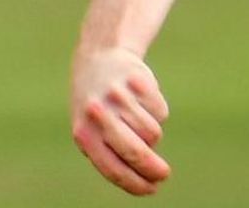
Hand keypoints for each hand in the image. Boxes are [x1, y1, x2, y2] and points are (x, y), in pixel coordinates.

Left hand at [70, 46, 171, 195]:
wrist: (99, 59)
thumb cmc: (97, 108)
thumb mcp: (92, 131)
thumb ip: (110, 154)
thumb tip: (143, 181)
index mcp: (84, 134)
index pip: (113, 168)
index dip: (135, 183)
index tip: (151, 190)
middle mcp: (99, 115)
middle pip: (136, 152)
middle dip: (154, 169)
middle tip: (164, 174)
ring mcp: (119, 96)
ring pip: (153, 133)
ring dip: (152, 134)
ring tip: (137, 120)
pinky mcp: (138, 81)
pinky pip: (160, 111)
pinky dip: (156, 112)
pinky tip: (141, 100)